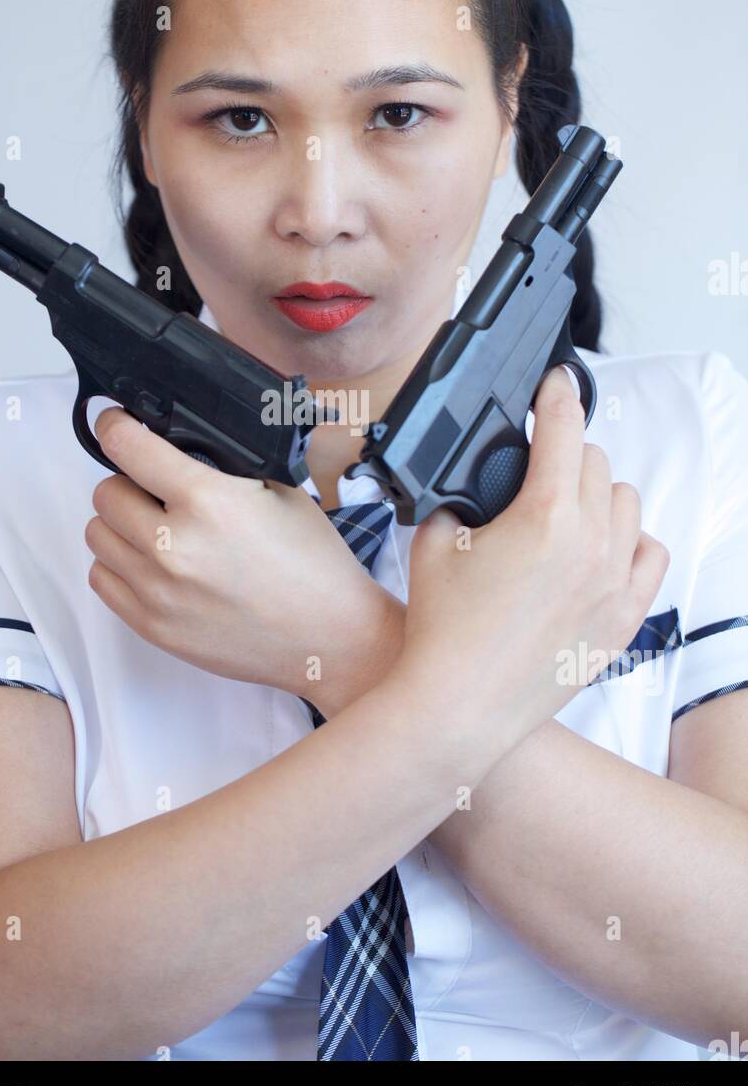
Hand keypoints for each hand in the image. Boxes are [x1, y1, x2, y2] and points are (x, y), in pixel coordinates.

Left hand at [84, 406, 403, 711]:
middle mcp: (174, 545)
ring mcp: (158, 590)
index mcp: (208, 500)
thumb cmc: (313, 563)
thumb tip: (174, 443)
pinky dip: (119, 564)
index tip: (117, 425)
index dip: (117, 427)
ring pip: (97, 535)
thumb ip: (222, 464)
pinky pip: (102, 579)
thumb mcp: (279, 488)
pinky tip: (151, 563)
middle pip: (106, 493)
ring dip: (120, 524)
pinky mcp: (152, 626)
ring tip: (154, 528)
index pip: (127, 446)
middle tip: (154, 488)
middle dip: (128, 481)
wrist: (329, 636)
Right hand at [392, 365, 669, 753]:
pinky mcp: (623, 617)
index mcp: (545, 515)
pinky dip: (629, 542)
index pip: (563, 429)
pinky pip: (650, 554)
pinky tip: (600, 548)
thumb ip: (461, 494)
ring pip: (627, 504)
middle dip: (565, 455)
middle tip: (535, 470)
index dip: (555, 395)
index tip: (555, 381)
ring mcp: (613, 582)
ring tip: (566, 511)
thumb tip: (476, 478)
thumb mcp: (435, 538)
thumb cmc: (442, 627)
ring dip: (599, 495)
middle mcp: (592, 543)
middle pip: (596, 463)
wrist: (459, 703)